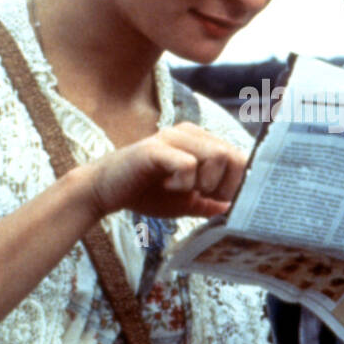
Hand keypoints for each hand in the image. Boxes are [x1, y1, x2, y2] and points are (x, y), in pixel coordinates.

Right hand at [89, 123, 248, 219]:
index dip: (239, 183)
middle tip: (204, 197)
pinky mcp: (155, 148)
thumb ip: (210, 202)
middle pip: (232, 155)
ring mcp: (172, 138)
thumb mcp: (185, 201)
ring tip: (187, 192)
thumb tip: (236, 210)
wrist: (104, 191)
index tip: (222, 201)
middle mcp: (189, 133)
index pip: (239, 156)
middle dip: (226, 185)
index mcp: (200, 141)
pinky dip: (186, 183)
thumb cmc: (146, 193)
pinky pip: (188, 164)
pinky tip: (170, 187)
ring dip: (207, 183)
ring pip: (216, 155)